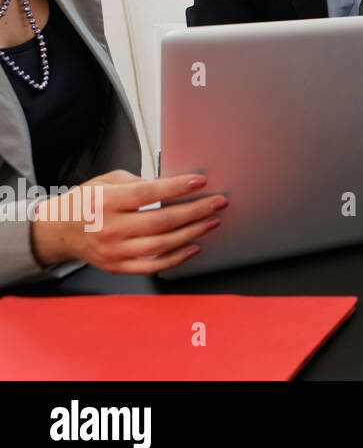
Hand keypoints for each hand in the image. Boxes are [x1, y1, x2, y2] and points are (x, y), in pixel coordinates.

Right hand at [29, 170, 226, 274]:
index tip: (200, 182)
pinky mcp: (118, 266)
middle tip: (218, 202)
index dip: (176, 187)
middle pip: (161, 221)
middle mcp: (110, 228)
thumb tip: (174, 185)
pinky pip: (153, 266)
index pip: (147, 193)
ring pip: (161, 245)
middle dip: (195, 211)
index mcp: (106, 201)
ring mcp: (114, 251)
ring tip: (212, 221)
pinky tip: (194, 246)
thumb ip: (139, 183)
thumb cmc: (87, 202)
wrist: (59, 231)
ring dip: (192, 233)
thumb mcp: (108, 181)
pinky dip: (177, 258)